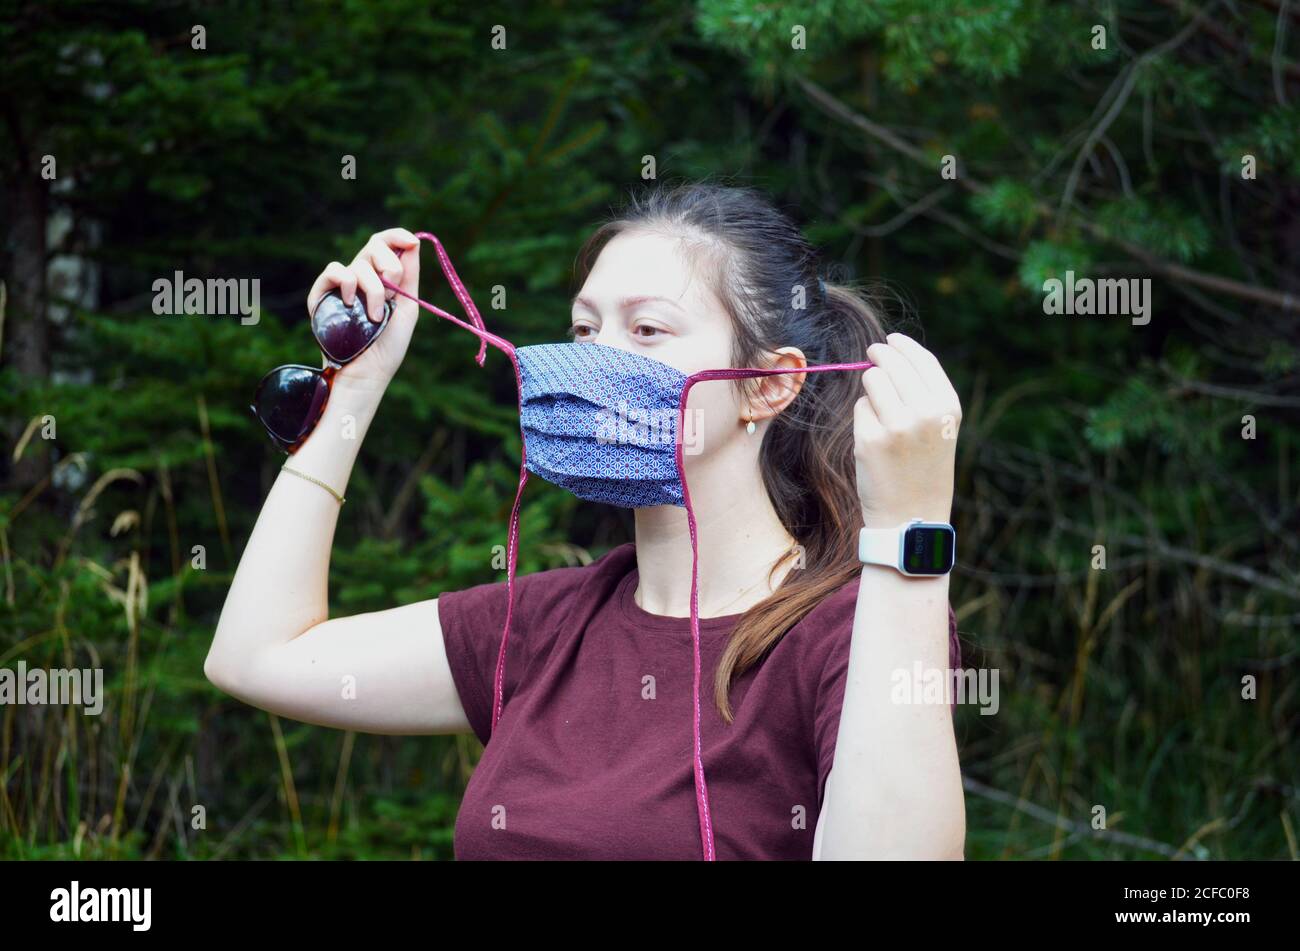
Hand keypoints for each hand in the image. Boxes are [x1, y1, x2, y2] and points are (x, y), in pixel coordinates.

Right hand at [305, 228, 421, 389]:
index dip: (398, 236)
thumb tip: (414, 242)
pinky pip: (335, 271)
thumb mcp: (407, 308)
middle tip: (392, 292)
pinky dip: (347, 283)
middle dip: (390, 265)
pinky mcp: (323, 293)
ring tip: (374, 316)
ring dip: (375, 290)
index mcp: (382, 277)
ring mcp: (342, 284)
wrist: (367, 372)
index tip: (411, 241)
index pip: (387, 244)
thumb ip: (409, 277)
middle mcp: (362, 277)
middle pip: (375, 245)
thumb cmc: (388, 346)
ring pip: (360, 263)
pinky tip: (351, 303)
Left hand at [853, 332, 961, 529]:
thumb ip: (924, 393)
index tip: (890, 339)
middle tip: (871, 353)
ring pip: (872, 381)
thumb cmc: (924, 469)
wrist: (913, 517)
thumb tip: (892, 355)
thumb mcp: (940, 428)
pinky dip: (863, 418)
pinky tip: (875, 440)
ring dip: (871, 391)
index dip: (903, 346)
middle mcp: (926, 412)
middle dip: (879, 355)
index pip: (922, 360)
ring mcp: (897, 425)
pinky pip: (860, 408)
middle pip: (892, 363)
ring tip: (882, 416)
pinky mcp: (870, 439)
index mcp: (948, 407)